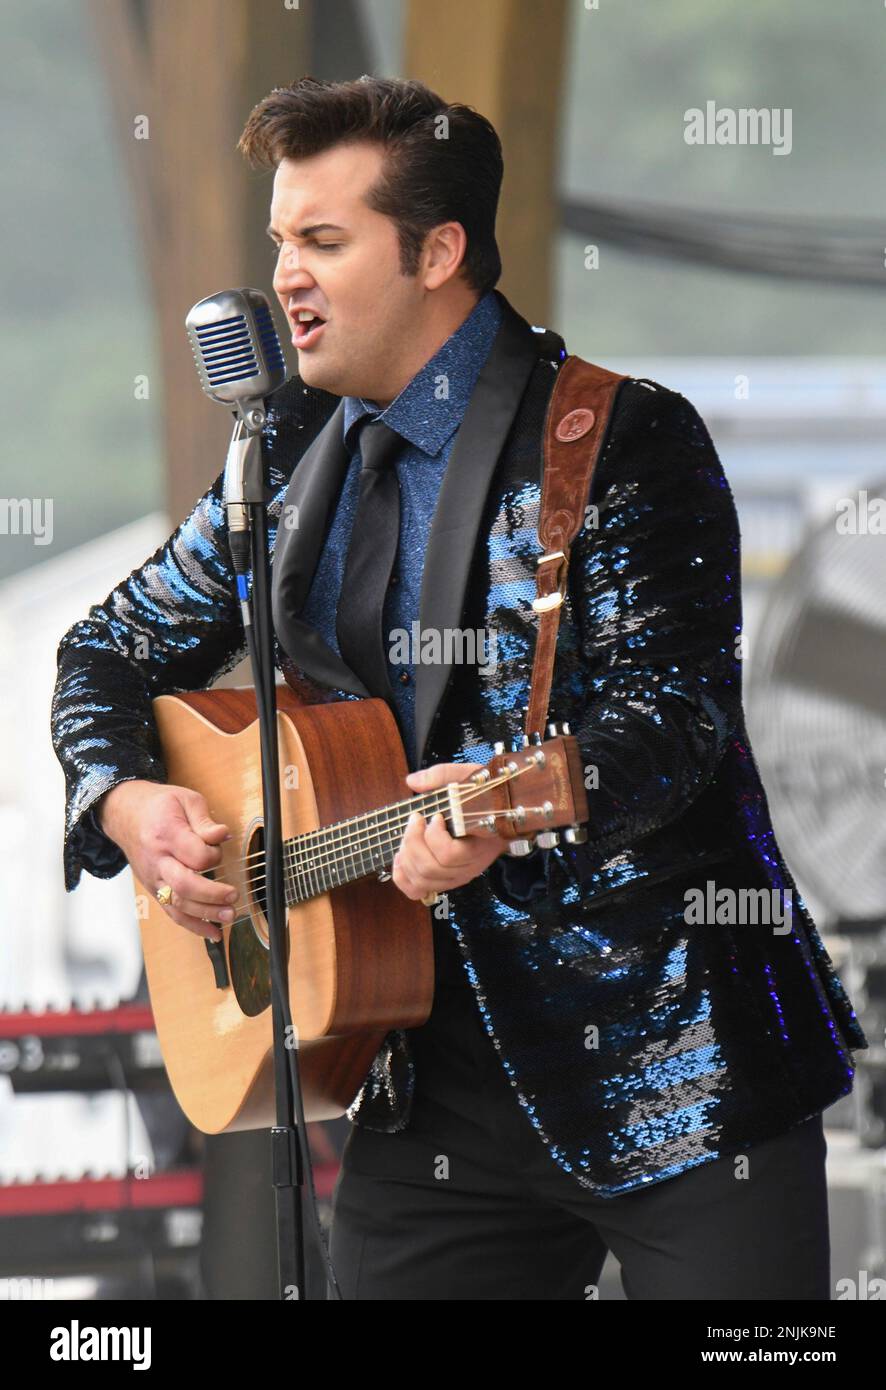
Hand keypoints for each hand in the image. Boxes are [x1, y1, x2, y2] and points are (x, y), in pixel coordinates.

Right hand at [96, 780, 237, 941]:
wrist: (125, 815)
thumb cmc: (159, 806)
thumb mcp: (186, 799)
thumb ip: (205, 820)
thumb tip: (222, 836)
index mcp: (167, 834)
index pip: (196, 855)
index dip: (214, 855)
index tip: (219, 847)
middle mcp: (157, 861)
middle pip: (184, 886)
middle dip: (212, 895)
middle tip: (233, 895)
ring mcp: (154, 879)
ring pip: (178, 904)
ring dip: (206, 914)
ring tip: (229, 916)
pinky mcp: (155, 890)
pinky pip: (172, 913)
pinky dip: (193, 926)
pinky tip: (213, 933)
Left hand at [393, 762, 509, 902]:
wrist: (501, 817)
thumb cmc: (484, 799)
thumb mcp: (469, 779)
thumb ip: (442, 775)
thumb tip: (413, 781)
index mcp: (479, 846)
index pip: (450, 855)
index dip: (435, 836)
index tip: (435, 816)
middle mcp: (467, 868)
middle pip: (431, 868)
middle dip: (413, 841)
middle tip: (415, 820)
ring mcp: (455, 878)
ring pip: (422, 879)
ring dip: (406, 855)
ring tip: (408, 835)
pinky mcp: (443, 882)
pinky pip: (417, 891)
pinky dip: (402, 877)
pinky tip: (400, 858)